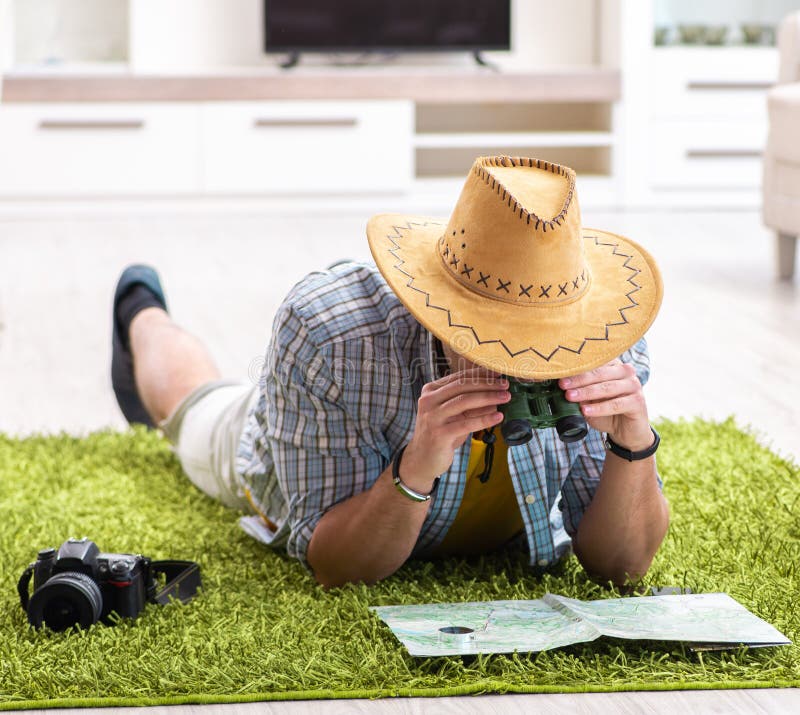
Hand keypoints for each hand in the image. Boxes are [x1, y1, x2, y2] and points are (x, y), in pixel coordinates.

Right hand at [401, 369, 509, 489]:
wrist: (421, 459)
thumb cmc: (441, 434)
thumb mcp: (454, 414)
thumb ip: (470, 403)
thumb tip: (495, 393)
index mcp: (431, 391)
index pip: (459, 377)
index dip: (480, 374)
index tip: (498, 373)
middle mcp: (429, 401)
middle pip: (462, 386)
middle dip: (486, 384)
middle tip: (505, 385)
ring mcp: (432, 417)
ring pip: (464, 401)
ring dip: (488, 398)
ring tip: (505, 397)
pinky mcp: (439, 433)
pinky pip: (466, 423)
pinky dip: (485, 419)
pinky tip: (498, 417)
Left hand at [559, 360, 653, 451]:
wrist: (626, 432)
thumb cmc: (606, 411)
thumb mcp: (589, 399)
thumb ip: (579, 390)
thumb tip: (560, 385)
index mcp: (613, 365)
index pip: (594, 363)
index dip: (576, 369)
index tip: (559, 375)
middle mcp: (626, 371)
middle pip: (600, 373)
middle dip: (579, 379)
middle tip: (563, 385)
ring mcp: (634, 385)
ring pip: (607, 387)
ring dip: (587, 392)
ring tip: (570, 397)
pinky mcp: (638, 402)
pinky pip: (616, 404)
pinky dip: (599, 408)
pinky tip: (586, 410)